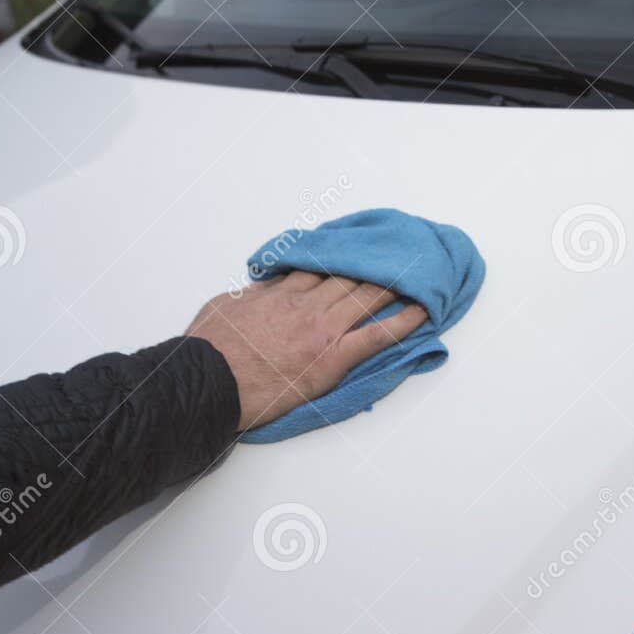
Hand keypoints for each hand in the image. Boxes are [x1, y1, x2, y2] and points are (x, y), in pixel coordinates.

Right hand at [187, 272, 428, 431]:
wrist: (211, 381)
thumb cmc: (210, 350)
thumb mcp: (225, 307)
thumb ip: (252, 295)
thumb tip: (265, 285)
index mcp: (282, 294)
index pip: (320, 268)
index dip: (343, 260)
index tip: (358, 252)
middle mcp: (307, 306)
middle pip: (350, 278)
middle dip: (376, 265)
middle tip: (400, 255)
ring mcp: (323, 330)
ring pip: (368, 298)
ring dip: (396, 285)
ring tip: (420, 275)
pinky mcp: (333, 358)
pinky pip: (377, 336)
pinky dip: (403, 323)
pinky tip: (423, 314)